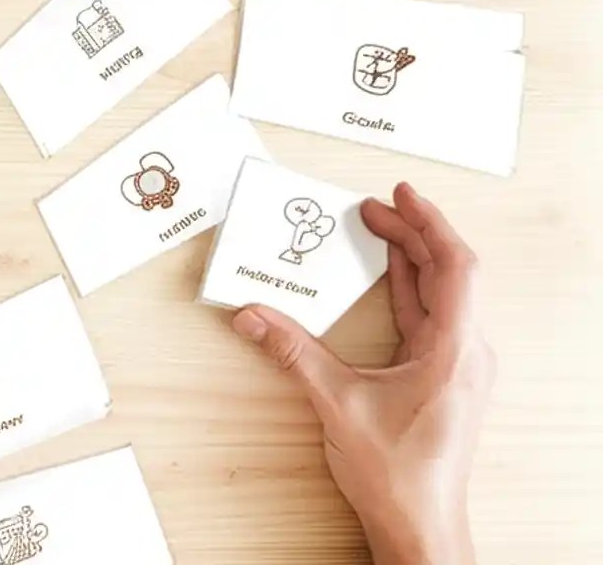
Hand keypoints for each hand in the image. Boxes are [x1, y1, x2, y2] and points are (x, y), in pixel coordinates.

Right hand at [230, 183, 495, 564]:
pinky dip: (410, 289)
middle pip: (449, 272)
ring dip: (411, 259)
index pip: (454, 266)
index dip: (428, 223)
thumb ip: (292, 352)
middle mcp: (466, 352)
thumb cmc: (398, 475)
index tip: (401, 195)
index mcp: (454, 350)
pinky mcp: (445, 377)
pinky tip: (390, 279)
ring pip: (443, 294)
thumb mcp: (337, 403)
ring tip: (379, 231)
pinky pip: (434, 317)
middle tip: (373, 209)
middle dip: (411, 233)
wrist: (420, 524)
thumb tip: (253, 316)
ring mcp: (458, 365)